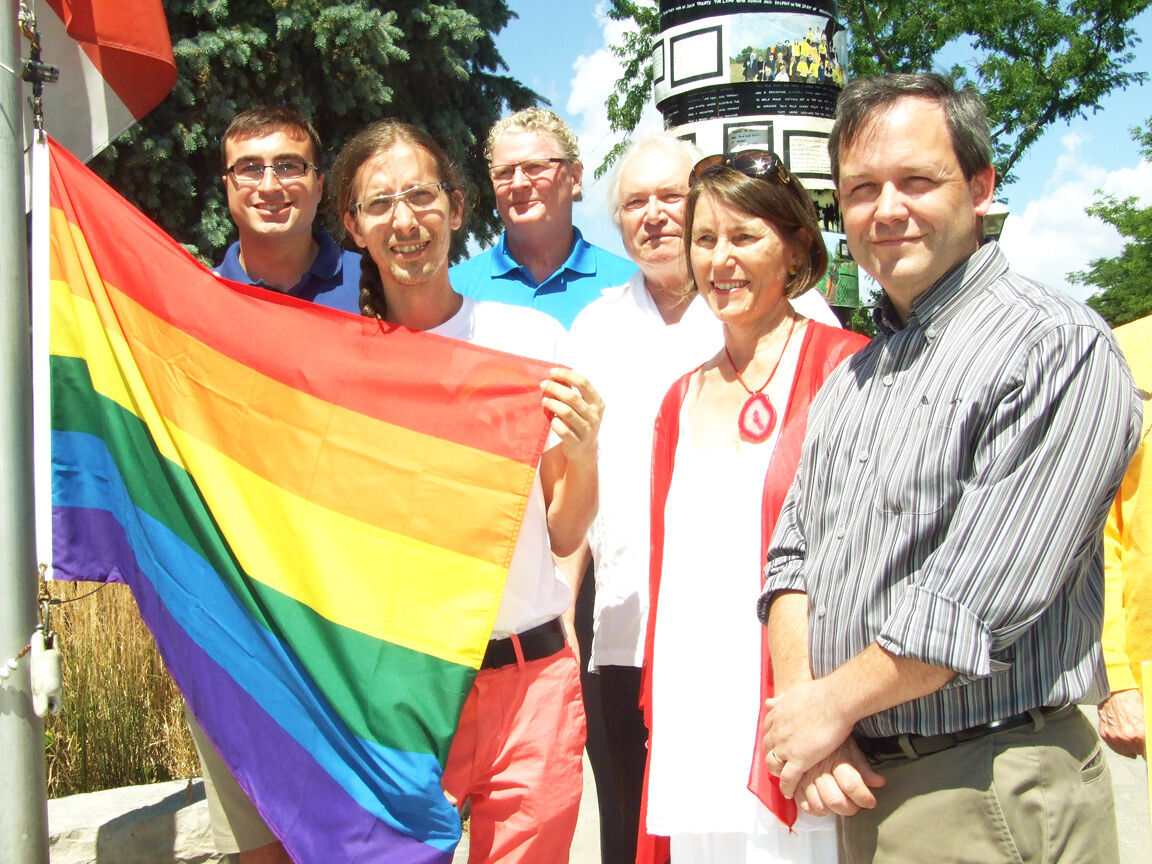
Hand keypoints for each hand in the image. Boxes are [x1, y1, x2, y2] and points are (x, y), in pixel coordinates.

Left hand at [541, 368, 601, 466]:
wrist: (584, 451)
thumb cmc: (580, 423)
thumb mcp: (582, 407)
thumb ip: (572, 393)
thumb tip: (556, 377)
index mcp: (597, 403)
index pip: (583, 383)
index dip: (567, 375)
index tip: (552, 372)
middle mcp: (594, 415)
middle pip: (572, 397)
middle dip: (555, 388)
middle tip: (543, 385)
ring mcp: (587, 430)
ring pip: (566, 412)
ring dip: (552, 404)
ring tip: (544, 400)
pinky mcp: (577, 442)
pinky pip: (562, 430)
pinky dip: (554, 422)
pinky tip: (550, 419)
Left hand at [761, 678, 855, 797]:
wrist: (833, 701)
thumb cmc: (820, 694)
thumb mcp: (794, 692)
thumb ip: (781, 699)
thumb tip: (770, 701)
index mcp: (777, 715)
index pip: (768, 730)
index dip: (773, 738)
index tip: (777, 743)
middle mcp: (777, 732)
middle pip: (768, 748)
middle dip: (773, 755)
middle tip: (780, 761)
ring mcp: (786, 747)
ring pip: (773, 764)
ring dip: (777, 772)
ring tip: (782, 778)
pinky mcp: (799, 760)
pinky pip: (788, 779)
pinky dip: (787, 787)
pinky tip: (790, 792)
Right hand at [777, 738, 885, 816]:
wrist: (814, 711)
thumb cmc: (833, 728)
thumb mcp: (851, 747)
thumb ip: (863, 767)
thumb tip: (880, 783)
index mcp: (835, 760)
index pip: (852, 786)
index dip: (864, 798)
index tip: (870, 802)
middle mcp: (818, 768)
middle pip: (835, 800)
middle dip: (848, 808)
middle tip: (854, 807)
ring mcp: (803, 772)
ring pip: (817, 803)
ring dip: (829, 809)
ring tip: (836, 805)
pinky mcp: (792, 773)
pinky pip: (800, 799)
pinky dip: (809, 806)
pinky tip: (817, 802)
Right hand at [1098, 689, 1145, 757]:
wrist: (1114, 692)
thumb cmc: (1132, 701)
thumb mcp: (1146, 717)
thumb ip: (1147, 733)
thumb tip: (1148, 741)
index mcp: (1140, 734)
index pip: (1146, 753)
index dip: (1147, 751)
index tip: (1147, 750)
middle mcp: (1126, 737)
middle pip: (1137, 752)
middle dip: (1139, 747)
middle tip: (1139, 740)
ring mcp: (1114, 736)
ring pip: (1125, 752)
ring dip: (1129, 748)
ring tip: (1131, 741)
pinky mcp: (1104, 733)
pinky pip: (1113, 747)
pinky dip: (1118, 745)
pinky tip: (1122, 741)